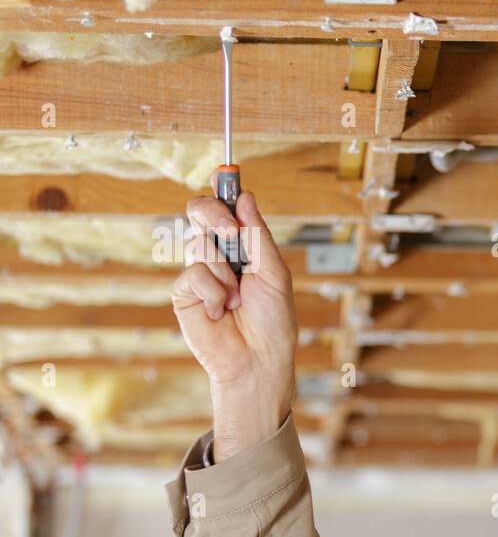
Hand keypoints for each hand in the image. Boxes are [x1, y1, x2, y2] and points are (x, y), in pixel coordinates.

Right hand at [172, 180, 297, 459]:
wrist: (258, 359)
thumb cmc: (273, 320)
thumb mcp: (274, 273)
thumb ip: (258, 235)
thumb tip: (246, 196)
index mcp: (245, 247)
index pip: (227, 209)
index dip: (223, 192)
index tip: (224, 176)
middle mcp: (220, 255)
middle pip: (201, 212)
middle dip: (213, 215)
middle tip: (229, 232)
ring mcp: (200, 272)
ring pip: (198, 243)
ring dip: (222, 269)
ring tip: (237, 296)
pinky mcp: (184, 292)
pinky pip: (191, 273)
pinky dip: (212, 291)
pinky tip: (221, 311)